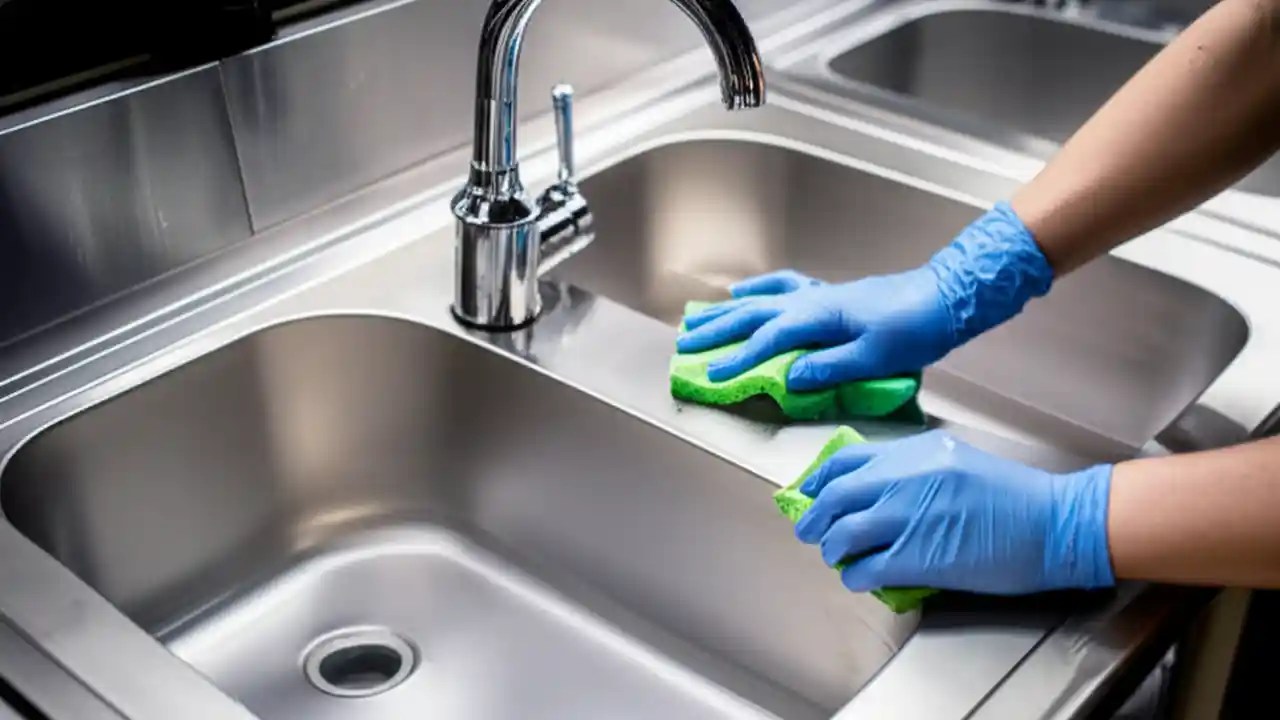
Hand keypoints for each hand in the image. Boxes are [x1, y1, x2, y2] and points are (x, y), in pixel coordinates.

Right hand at [678, 267, 953, 390]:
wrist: (946, 297)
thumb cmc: (916, 328)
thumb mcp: (875, 357)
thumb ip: (830, 367)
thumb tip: (791, 378)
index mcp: (821, 317)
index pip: (769, 340)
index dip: (739, 359)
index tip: (714, 375)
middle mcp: (813, 300)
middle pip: (753, 314)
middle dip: (716, 330)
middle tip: (685, 344)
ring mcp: (819, 293)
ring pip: (761, 299)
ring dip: (726, 309)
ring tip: (696, 317)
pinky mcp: (828, 294)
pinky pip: (782, 287)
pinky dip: (758, 289)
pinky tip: (743, 292)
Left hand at [795, 430, 1113, 594]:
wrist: (1054, 523)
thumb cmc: (1014, 496)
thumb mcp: (956, 459)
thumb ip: (912, 468)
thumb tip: (876, 486)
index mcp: (913, 453)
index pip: (845, 461)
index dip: (819, 479)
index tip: (809, 491)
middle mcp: (903, 479)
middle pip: (835, 497)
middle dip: (815, 518)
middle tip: (810, 531)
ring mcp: (908, 518)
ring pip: (842, 533)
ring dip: (832, 548)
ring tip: (836, 556)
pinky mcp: (918, 557)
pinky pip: (866, 568)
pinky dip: (855, 575)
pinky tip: (859, 577)